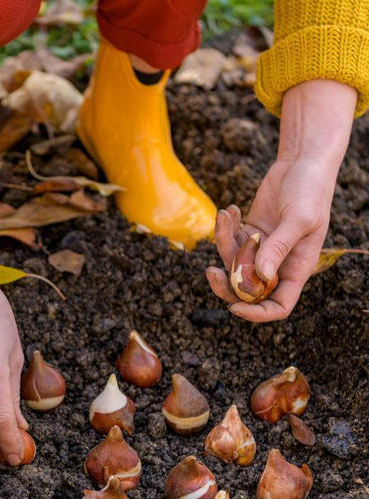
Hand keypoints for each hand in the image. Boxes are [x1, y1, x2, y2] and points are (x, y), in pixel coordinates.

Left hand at [206, 80, 356, 320]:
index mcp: (296, 269)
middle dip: (226, 285)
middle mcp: (277, 264)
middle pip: (247, 291)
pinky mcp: (248, 233)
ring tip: (226, 216)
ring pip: (232, 263)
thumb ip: (279, 247)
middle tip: (211, 272)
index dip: (257, 313)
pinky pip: (229, 241)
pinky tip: (230, 210)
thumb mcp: (298, 218)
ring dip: (223, 243)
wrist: (302, 163)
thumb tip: (260, 275)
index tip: (235, 308)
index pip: (278, 305)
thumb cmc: (310, 190)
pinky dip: (225, 228)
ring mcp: (261, 249)